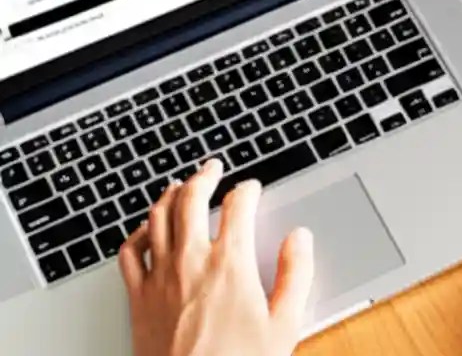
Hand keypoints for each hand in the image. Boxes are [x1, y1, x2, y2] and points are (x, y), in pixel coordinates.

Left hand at [119, 159, 314, 355]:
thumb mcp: (285, 324)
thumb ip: (296, 274)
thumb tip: (300, 239)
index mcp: (230, 265)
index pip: (237, 207)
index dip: (247, 190)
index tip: (253, 188)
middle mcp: (190, 263)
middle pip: (190, 200)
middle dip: (204, 176)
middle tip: (212, 168)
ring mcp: (159, 279)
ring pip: (157, 218)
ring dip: (170, 194)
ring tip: (179, 185)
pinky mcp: (137, 299)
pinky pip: (130, 252)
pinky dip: (138, 231)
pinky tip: (146, 227)